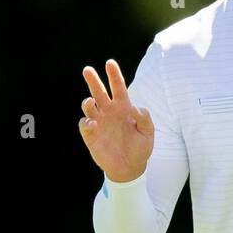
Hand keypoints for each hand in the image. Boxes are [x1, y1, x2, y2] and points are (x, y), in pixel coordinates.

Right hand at [79, 59, 153, 182]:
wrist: (130, 169)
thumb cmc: (140, 149)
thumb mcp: (148, 134)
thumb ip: (145, 119)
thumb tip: (135, 109)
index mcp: (123, 108)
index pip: (118, 88)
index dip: (114, 75)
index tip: (110, 63)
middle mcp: (109, 112)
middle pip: (99, 92)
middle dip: (93, 80)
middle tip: (87, 70)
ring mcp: (99, 122)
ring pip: (88, 105)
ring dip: (88, 102)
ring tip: (91, 102)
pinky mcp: (91, 135)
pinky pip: (84, 124)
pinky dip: (86, 122)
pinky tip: (92, 124)